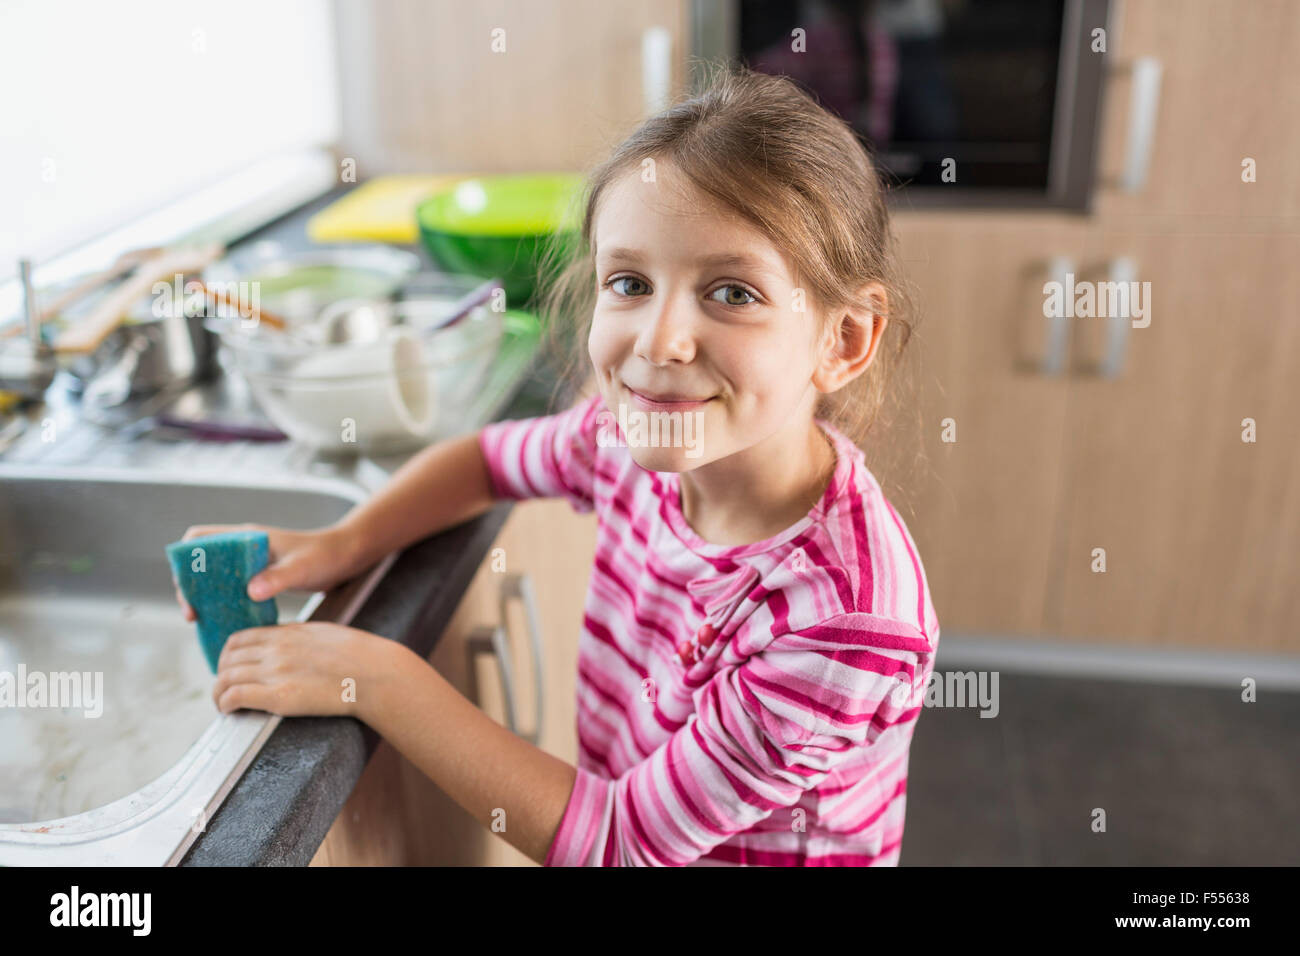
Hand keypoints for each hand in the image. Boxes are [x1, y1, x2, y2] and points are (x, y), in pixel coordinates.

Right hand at [172, 522, 363, 621]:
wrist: (345, 558)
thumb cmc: (324, 556)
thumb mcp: (300, 568)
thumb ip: (277, 578)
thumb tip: (251, 591)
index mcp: (246, 537)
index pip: (198, 538)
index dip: (185, 559)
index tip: (187, 586)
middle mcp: (242, 548)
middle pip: (200, 564)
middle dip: (191, 587)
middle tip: (193, 614)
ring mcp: (250, 563)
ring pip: (214, 579)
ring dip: (205, 598)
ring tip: (203, 622)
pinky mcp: (259, 578)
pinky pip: (231, 590)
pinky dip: (223, 604)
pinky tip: (226, 623)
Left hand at [211, 620, 407, 719]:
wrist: (375, 674)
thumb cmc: (359, 657)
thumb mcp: (324, 634)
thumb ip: (299, 637)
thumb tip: (286, 641)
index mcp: (287, 634)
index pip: (239, 640)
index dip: (227, 656)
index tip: (231, 669)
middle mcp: (276, 650)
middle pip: (228, 659)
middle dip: (221, 675)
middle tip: (226, 689)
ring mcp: (276, 672)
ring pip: (226, 678)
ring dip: (218, 693)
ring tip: (223, 704)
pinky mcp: (279, 697)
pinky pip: (236, 697)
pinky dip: (225, 704)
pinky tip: (229, 711)